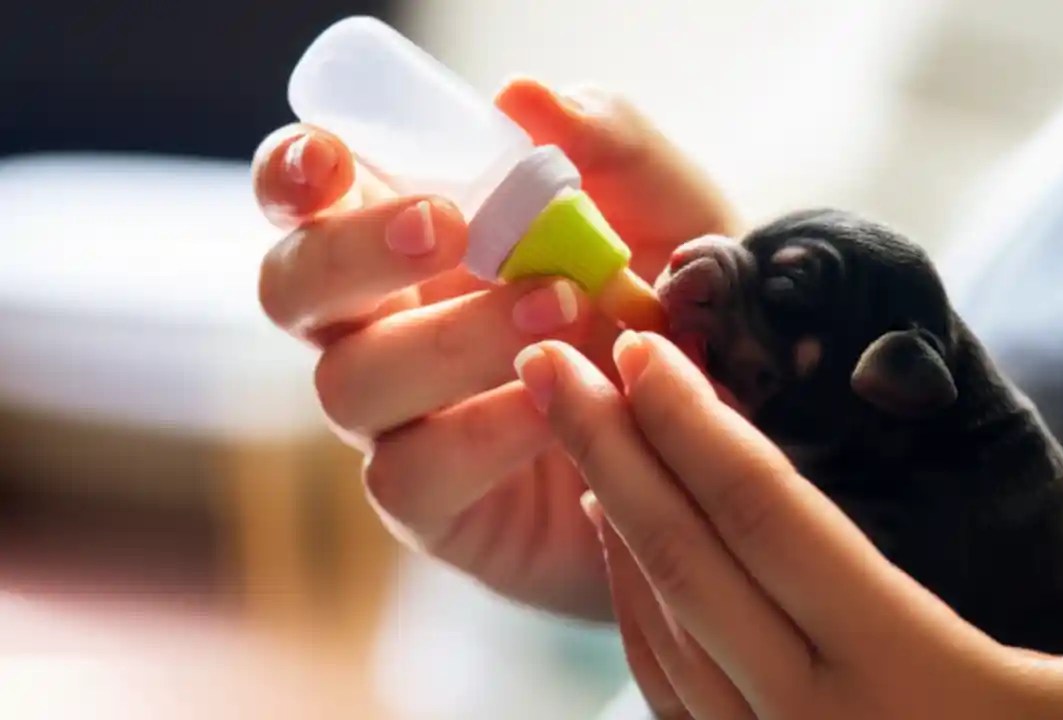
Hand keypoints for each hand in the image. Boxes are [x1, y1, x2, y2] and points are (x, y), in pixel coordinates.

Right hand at [252, 79, 739, 618]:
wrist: (726, 436)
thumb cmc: (676, 310)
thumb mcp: (670, 216)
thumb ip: (609, 146)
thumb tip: (523, 96)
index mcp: (414, 242)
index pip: (307, 200)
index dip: (294, 174)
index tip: (330, 161)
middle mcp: (383, 327)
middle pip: (291, 288)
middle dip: (353, 252)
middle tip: (448, 226)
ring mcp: (399, 422)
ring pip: (349, 384)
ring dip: (449, 339)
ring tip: (559, 310)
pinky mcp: (431, 504)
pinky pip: (411, 474)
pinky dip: (485, 432)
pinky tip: (560, 405)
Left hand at [514, 331, 1062, 718]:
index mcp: (900, 674)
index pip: (765, 512)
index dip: (694, 421)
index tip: (640, 344)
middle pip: (683, 556)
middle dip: (608, 448)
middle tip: (548, 363)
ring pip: (661, 627)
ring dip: (615, 526)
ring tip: (584, 438)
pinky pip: (674, 696)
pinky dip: (639, 615)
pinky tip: (629, 562)